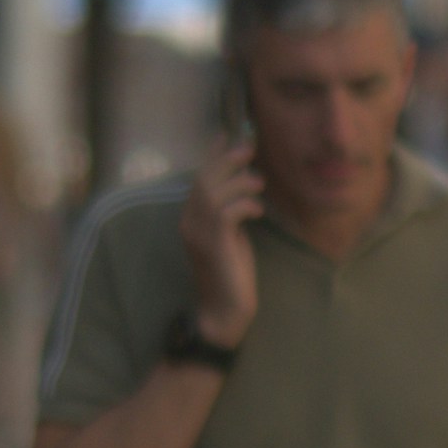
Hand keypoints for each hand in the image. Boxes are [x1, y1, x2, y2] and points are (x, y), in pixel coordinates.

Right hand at [181, 145, 265, 345]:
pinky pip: (227, 213)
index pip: (199, 178)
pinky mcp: (214, 244)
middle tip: (249, 148)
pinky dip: (245, 204)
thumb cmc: (232, 275)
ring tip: (259, 183)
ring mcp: (198, 233)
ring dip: (239, 181)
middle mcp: (189, 222)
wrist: (225, 312)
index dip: (212, 155)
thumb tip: (245, 188)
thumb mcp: (232, 237)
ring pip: (214, 192)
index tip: (228, 135)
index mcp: (191, 218)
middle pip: (204, 179)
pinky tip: (258, 210)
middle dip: (227, 159)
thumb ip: (232, 214)